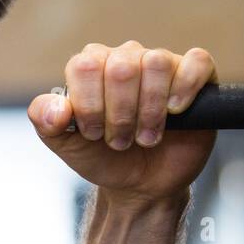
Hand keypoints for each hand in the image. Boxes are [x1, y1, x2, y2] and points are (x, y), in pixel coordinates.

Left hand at [28, 42, 218, 205]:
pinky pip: (196, 62)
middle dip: (120, 115)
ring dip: (150, 112)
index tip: (93, 134)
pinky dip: (185, 88)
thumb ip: (46, 121)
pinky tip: (175, 112)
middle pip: (121, 67)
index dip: (90, 106)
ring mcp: (161, 64)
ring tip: (146, 138)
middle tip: (120, 140)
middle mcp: (125, 57)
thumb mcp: (65, 145)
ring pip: (156, 64)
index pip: (85, 67)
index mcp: (90, 66)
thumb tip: (57, 109)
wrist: (140, 185)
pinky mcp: (194, 76)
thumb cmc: (103, 158)